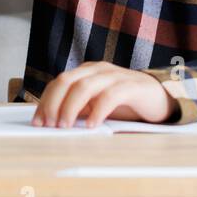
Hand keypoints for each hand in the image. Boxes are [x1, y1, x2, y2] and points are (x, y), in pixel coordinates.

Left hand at [32, 62, 177, 127]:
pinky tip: (92, 125)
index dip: (45, 101)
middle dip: (54, 103)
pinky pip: (110, 95)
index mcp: (86, 72)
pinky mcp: (131, 86)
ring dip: (71, 107)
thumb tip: (51, 124)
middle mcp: (98, 70)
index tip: (38, 122)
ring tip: (65, 127)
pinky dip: (98, 110)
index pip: (58, 82)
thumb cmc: (124, 103)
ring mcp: (115, 75)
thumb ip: (77, 109)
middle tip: (50, 125)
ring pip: (85, 86)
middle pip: (67, 81)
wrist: (158, 98)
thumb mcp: (95, 105)